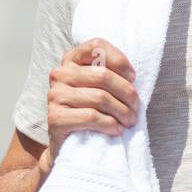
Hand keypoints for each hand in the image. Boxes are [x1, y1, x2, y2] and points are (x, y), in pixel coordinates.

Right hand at [46, 37, 139, 164]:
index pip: (97, 46)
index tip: (133, 78)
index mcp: (71, 60)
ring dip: (122, 112)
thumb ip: (110, 74)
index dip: (120, 60)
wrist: (70, 145)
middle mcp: (60, 74)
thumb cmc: (91, 112)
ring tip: (129, 121)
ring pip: (100, 98)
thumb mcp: (100, 87)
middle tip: (136, 108)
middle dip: (127, 93)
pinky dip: (110, 124)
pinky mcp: (55, 117)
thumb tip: (131, 77)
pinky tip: (116, 130)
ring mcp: (55, 95)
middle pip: (103, 75)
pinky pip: (91, 116)